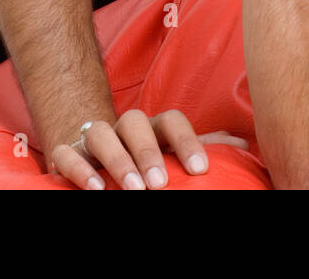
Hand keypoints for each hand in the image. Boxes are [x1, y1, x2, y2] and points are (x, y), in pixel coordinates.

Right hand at [48, 109, 248, 189]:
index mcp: (153, 126)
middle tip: (159, 183)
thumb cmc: (144, 155)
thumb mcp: (171, 151)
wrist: (93, 149)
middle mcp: (124, 127)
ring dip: (117, 160)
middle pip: (134, 122)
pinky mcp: (69, 151)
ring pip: (101, 133)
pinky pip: (67, 152)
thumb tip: (241, 143)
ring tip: (133, 188)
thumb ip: (200, 147)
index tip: (201, 170)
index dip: (187, 141)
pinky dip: (80, 168)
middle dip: (148, 152)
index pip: (172, 120)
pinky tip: (97, 188)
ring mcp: (94, 137)